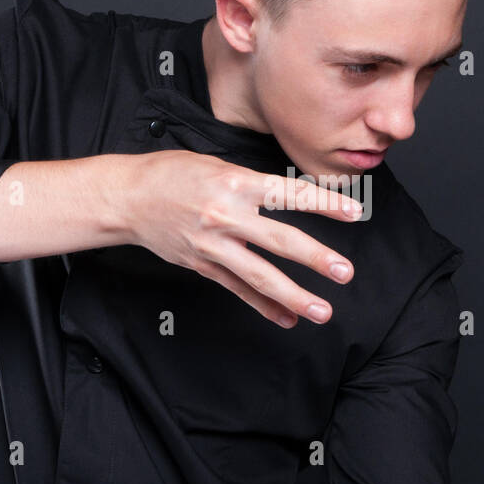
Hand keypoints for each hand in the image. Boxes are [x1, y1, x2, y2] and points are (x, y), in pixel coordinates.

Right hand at [117, 149, 361, 327]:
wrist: (128, 198)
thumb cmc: (173, 174)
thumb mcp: (218, 164)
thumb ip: (253, 183)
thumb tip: (292, 196)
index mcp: (236, 183)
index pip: (289, 193)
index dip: (324, 203)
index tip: (354, 213)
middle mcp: (226, 216)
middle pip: (279, 241)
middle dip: (316, 258)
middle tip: (345, 273)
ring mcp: (213, 245)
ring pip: (260, 275)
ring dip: (294, 295)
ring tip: (323, 311)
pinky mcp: (202, 265)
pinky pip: (238, 289)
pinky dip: (264, 306)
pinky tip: (287, 319)